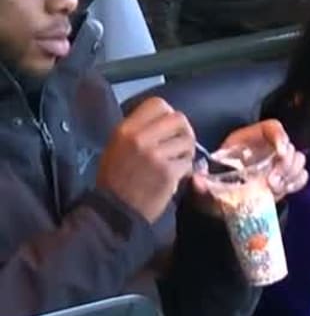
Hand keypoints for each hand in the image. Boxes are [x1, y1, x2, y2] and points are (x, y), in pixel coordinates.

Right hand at [95, 96, 196, 223]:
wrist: (114, 211)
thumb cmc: (115, 179)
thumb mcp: (117, 147)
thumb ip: (139, 130)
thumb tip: (164, 118)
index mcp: (126, 130)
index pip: (158, 104)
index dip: (167, 114)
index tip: (167, 128)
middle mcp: (140, 138)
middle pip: (179, 118)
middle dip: (183, 131)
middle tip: (179, 144)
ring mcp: (155, 155)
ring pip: (188, 140)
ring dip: (187, 151)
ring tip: (177, 161)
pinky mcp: (168, 172)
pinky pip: (188, 161)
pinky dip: (186, 169)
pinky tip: (176, 176)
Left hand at [191, 120, 308, 209]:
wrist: (220, 201)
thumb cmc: (214, 185)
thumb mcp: (205, 181)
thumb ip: (201, 182)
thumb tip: (198, 181)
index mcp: (249, 140)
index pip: (273, 128)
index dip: (280, 136)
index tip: (279, 152)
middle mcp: (267, 148)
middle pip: (290, 147)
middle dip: (285, 164)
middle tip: (272, 182)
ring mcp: (278, 163)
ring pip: (298, 160)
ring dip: (291, 174)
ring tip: (275, 188)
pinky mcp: (286, 178)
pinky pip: (301, 176)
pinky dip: (296, 182)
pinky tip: (284, 190)